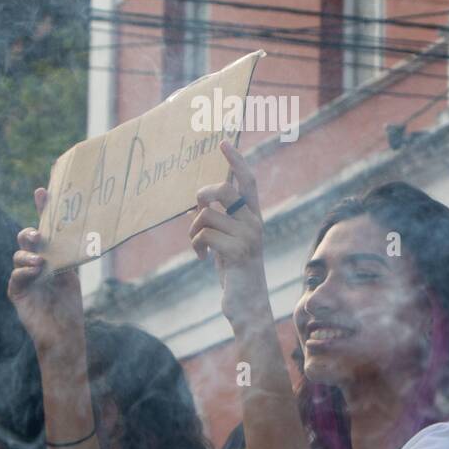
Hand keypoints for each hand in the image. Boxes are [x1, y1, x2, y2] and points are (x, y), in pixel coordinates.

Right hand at [8, 187, 84, 360]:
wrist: (64, 332)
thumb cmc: (68, 303)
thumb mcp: (74, 272)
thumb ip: (73, 251)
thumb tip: (89, 226)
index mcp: (49, 253)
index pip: (44, 227)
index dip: (42, 208)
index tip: (42, 191)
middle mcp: (34, 261)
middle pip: (27, 238)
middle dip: (30, 232)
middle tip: (38, 234)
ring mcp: (24, 275)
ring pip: (19, 254)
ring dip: (28, 254)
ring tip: (40, 262)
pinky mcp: (17, 291)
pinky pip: (16, 276)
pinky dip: (24, 271)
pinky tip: (35, 271)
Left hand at [189, 140, 270, 327]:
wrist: (249, 305)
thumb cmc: (235, 271)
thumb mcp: (227, 242)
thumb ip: (219, 223)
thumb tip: (195, 206)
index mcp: (253, 216)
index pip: (247, 181)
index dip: (236, 160)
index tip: (222, 142)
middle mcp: (254, 222)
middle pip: (223, 190)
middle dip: (202, 196)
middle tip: (197, 210)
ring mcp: (248, 236)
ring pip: (206, 215)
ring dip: (193, 231)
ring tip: (198, 246)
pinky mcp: (238, 251)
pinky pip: (204, 234)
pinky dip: (196, 245)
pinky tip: (202, 258)